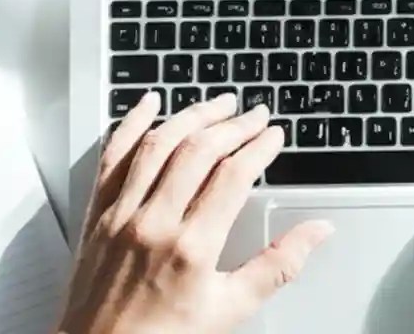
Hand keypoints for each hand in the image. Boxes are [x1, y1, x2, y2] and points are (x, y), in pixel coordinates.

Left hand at [57, 91, 332, 333]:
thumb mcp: (231, 309)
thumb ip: (277, 266)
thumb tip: (317, 233)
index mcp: (191, 248)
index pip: (233, 176)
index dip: (259, 147)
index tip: (274, 136)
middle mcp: (153, 223)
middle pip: (198, 151)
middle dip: (233, 124)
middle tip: (255, 114)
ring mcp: (120, 214)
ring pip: (158, 144)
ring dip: (191, 116)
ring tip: (218, 104)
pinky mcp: (97, 214)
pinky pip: (113, 156)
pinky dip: (130, 123)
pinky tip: (149, 104)